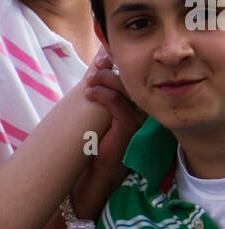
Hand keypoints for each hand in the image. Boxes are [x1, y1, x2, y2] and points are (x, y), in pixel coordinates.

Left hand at [79, 51, 145, 204]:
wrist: (93, 173)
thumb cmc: (92, 143)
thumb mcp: (93, 113)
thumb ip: (98, 92)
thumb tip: (92, 68)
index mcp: (131, 103)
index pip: (128, 77)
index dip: (116, 64)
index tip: (102, 54)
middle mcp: (138, 109)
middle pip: (129, 80)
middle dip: (110, 69)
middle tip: (95, 67)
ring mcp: (136, 118)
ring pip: (125, 90)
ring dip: (105, 80)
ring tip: (90, 80)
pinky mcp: (128, 128)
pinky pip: (119, 105)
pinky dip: (104, 95)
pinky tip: (91, 93)